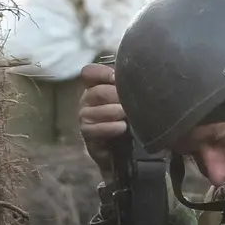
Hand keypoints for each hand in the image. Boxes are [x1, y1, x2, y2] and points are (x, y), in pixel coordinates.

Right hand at [78, 62, 126, 180]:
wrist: (127, 151)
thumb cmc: (130, 119)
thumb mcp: (131, 100)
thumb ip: (129, 87)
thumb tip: (139, 76)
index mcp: (96, 86)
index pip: (89, 73)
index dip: (102, 73)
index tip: (117, 78)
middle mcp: (87, 100)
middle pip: (96, 91)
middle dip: (114, 95)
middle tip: (129, 100)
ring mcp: (85, 118)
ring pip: (93, 110)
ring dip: (112, 111)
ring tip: (126, 114)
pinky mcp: (87, 135)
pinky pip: (93, 129)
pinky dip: (109, 127)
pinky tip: (122, 127)